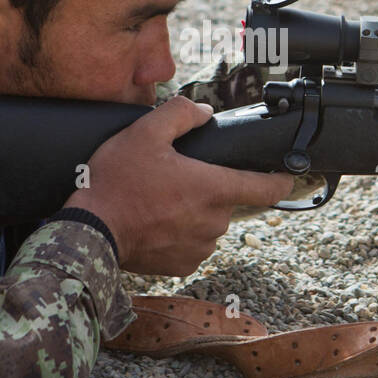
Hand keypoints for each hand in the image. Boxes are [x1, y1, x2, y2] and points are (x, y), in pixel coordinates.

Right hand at [65, 96, 293, 275]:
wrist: (90, 231)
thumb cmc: (117, 181)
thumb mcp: (145, 132)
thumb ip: (181, 113)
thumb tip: (204, 112)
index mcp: (213, 189)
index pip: (265, 188)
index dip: (280, 181)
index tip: (288, 177)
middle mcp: (214, 222)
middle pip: (225, 200)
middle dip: (207, 188)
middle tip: (172, 179)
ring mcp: (199, 247)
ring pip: (208, 223)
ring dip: (192, 212)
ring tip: (157, 202)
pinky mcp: (183, 265)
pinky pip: (191, 244)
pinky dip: (178, 234)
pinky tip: (153, 223)